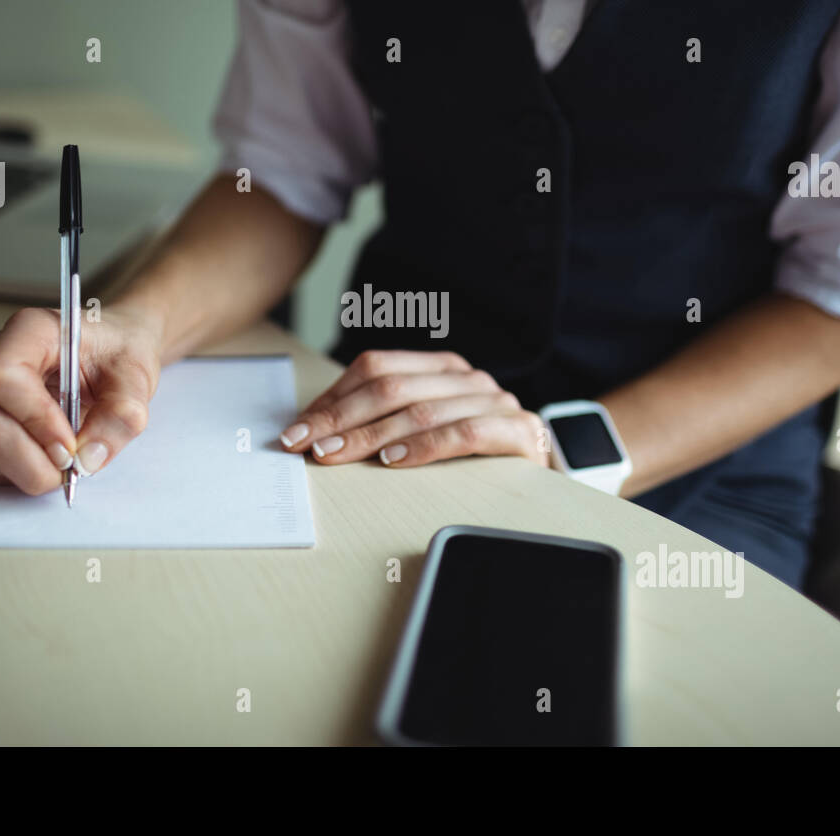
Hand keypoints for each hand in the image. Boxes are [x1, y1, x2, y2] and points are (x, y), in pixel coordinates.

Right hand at [0, 305, 162, 493]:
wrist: (113, 356)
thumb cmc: (117, 353)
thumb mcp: (137, 375)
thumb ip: (122, 413)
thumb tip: (88, 458)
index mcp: (30, 332)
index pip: (1, 375)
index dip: (33, 417)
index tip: (70, 445)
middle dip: (33, 458)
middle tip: (74, 463)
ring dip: (25, 469)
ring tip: (66, 458)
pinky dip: (17, 472)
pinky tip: (49, 457)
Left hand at [279, 350, 546, 467]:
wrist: (542, 473)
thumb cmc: (475, 454)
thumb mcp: (427, 426)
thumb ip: (384, 419)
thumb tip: (316, 431)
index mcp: (440, 367)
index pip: (375, 368)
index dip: (332, 398)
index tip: (296, 429)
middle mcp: (466, 377)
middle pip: (390, 387)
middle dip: (340, 419)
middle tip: (307, 445)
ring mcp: (493, 400)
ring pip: (420, 410)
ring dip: (370, 435)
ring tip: (337, 455)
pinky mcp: (516, 431)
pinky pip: (462, 433)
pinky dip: (423, 447)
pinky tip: (393, 460)